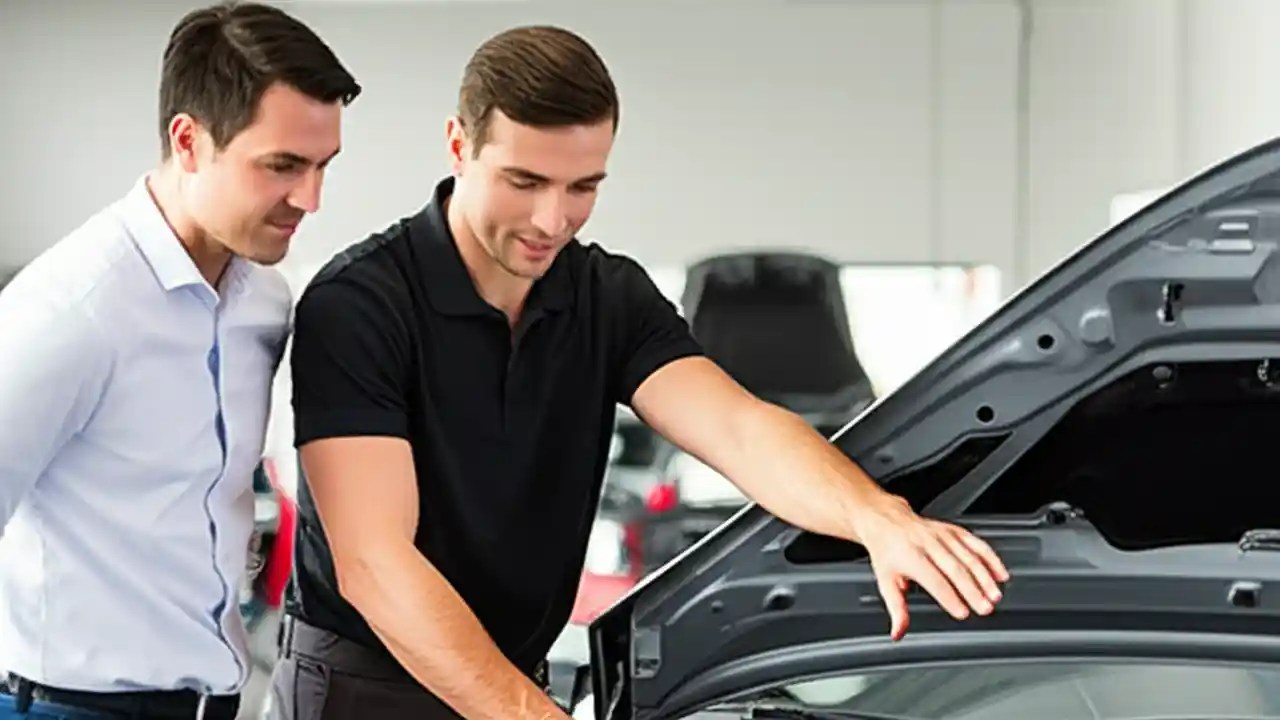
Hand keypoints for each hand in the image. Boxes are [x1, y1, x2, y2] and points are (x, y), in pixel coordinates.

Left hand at [855, 495, 1008, 640]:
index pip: (933, 580)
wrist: (887, 522)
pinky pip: (975, 543)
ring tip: (994, 595)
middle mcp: (928, 544)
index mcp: (910, 557)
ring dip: (985, 576)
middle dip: (972, 590)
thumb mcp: (885, 582)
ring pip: (968, 556)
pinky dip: (990, 558)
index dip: (949, 597)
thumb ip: (896, 609)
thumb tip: (898, 633)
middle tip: (985, 608)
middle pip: (954, 568)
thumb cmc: (888, 553)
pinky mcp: (954, 530)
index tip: (962, 613)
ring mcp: (943, 535)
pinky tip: (1001, 574)